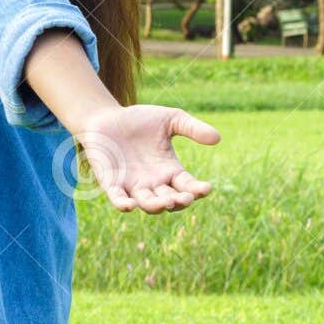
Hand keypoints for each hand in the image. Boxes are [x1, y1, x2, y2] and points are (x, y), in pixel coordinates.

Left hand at [73, 104, 220, 213]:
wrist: (106, 117)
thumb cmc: (139, 119)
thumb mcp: (170, 119)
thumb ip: (192, 128)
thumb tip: (218, 138)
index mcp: (170, 170)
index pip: (188, 186)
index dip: (197, 190)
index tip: (206, 188)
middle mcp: (153, 182)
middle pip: (170, 200)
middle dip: (178, 201)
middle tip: (185, 197)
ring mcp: (132, 185)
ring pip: (147, 204)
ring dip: (156, 206)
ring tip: (165, 203)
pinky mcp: (111, 183)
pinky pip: (118, 199)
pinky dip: (123, 204)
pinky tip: (129, 206)